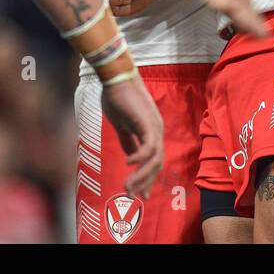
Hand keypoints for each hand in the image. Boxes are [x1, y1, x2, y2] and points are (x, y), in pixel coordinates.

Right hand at [100, 75, 164, 197]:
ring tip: (127, 187)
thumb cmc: (117, 98)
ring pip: (154, 160)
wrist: (116, 78)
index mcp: (150, 132)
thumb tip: (130, 158)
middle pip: (156, 164)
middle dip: (144, 182)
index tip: (139, 194)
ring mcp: (154, 127)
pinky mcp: (148, 123)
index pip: (153, 161)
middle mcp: (156, 131)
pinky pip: (149, 147)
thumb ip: (128, 141)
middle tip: (131, 195)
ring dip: (141, 176)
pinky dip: (140, 159)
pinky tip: (127, 164)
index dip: (147, 178)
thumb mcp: (121, 125)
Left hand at [198, 0, 273, 36]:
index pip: (249, 10)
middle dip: (248, 25)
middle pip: (237, 12)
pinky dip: (220, 2)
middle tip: (259, 34)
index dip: (257, 23)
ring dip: (235, 16)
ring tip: (248, 23)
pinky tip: (232, 7)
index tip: (269, 34)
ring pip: (223, 7)